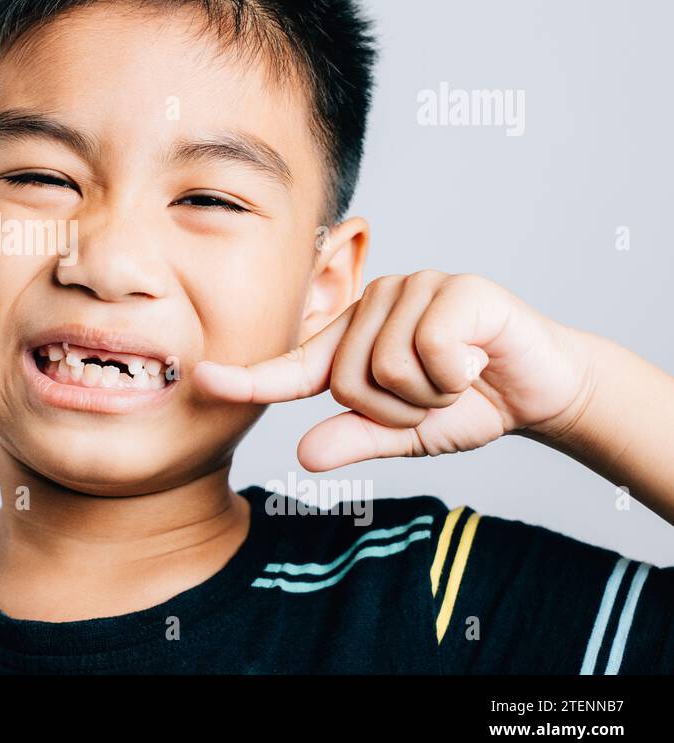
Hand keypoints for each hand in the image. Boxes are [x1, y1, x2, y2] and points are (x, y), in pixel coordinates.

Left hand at [194, 271, 594, 471]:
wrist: (542, 390)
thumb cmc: (468, 403)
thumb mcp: (406, 434)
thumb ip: (357, 438)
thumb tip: (303, 453)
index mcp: (353, 340)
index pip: (293, 366)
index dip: (249, 378)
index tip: (201, 382)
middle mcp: (374, 304)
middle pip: (346, 382)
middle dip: (397, 412)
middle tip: (437, 395)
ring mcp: (413, 288)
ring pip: (385, 371)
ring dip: (430, 396)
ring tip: (459, 376)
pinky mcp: (457, 288)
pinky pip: (429, 352)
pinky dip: (458, 375)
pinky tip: (479, 360)